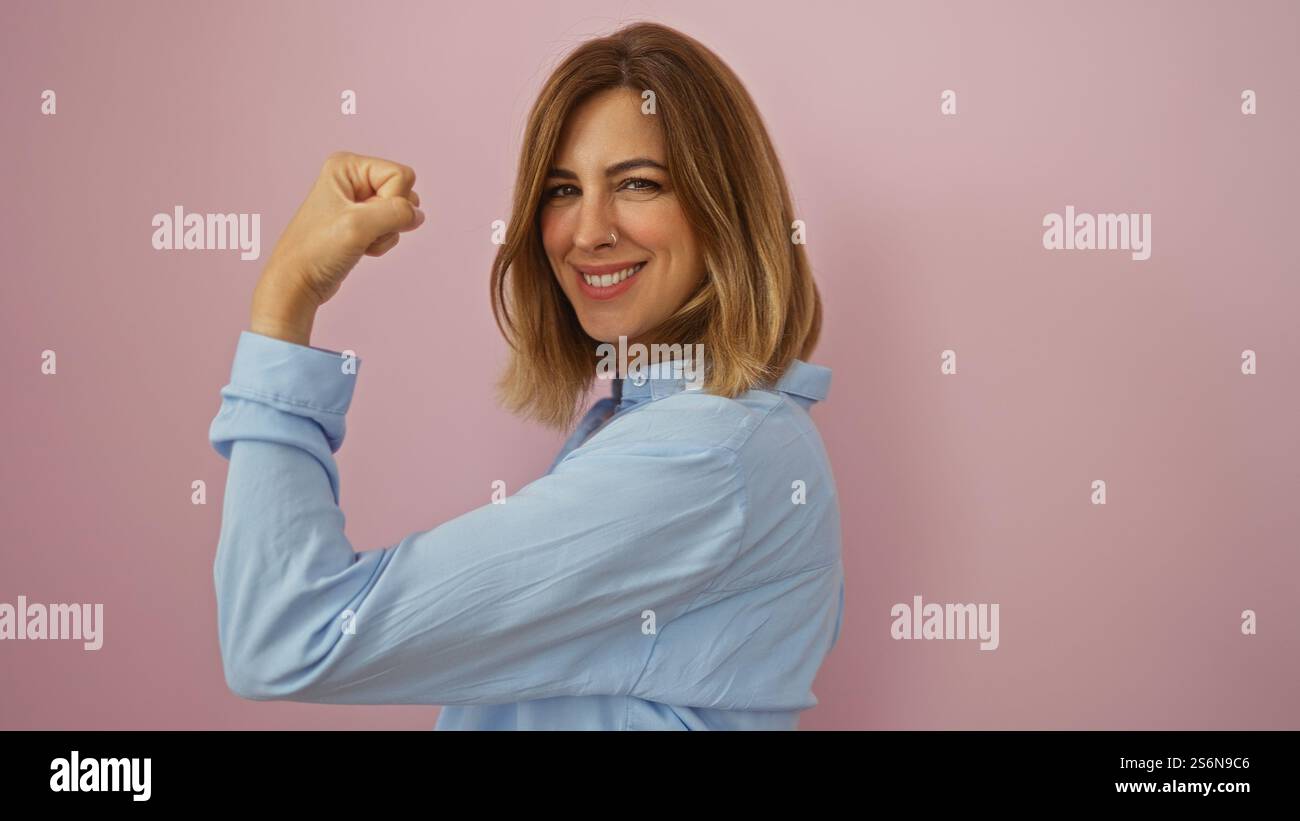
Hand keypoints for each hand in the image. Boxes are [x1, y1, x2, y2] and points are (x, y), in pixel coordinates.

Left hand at [250, 151, 424, 343]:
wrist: (297, 283)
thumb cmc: (317, 251)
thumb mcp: (360, 225)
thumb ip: (397, 213)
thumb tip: (418, 215)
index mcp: (347, 166)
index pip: (401, 175)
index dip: (392, 202)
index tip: (363, 218)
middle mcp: (352, 178)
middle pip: (403, 193)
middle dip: (390, 219)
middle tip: (362, 231)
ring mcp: (357, 201)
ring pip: (400, 213)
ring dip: (386, 234)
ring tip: (359, 242)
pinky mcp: (361, 222)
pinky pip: (391, 228)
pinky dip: (381, 242)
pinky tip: (361, 249)